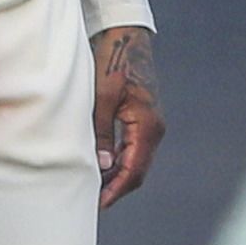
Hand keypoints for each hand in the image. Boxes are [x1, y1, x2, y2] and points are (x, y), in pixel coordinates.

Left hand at [92, 26, 164, 210]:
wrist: (125, 41)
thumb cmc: (113, 65)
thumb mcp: (102, 99)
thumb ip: (101, 134)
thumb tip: (102, 167)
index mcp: (147, 126)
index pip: (134, 171)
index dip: (116, 190)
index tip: (98, 204)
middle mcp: (153, 130)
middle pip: (137, 172)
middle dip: (116, 188)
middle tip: (92, 201)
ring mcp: (150, 127)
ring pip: (135, 163)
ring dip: (117, 177)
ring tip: (93, 188)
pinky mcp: (142, 122)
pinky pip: (133, 151)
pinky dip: (119, 163)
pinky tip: (101, 168)